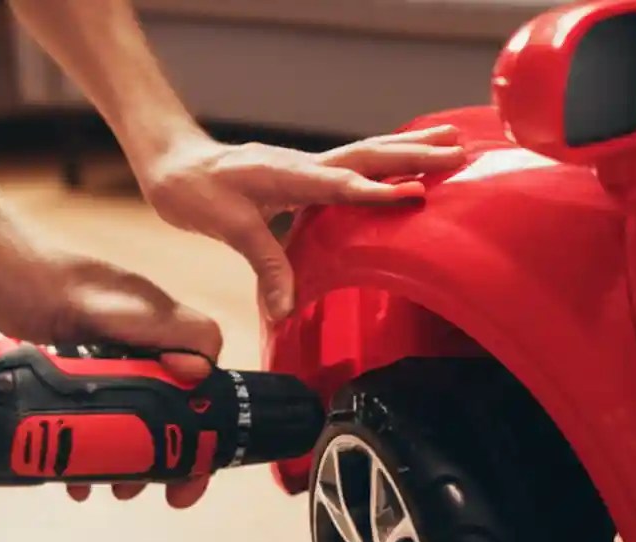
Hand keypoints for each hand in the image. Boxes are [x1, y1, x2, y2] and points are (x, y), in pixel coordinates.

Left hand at [0, 247, 218, 507]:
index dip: (205, 434)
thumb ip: (172, 333)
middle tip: (142, 490)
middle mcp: (146, 355)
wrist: (7, 277)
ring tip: (106, 487)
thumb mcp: (128, 310)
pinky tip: (71, 477)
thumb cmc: (70, 285)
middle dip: (161, 460)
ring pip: (128, 427)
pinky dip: (85, 452)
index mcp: (169, 338)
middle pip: (168, 418)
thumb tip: (199, 372)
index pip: (205, 389)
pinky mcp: (77, 380)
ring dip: (123, 463)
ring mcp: (110, 369)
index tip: (192, 471)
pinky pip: (91, 424)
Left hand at [138, 125, 467, 319]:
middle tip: (460, 151)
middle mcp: (305, 164)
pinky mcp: (307, 171)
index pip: (342, 185)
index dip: (379, 193)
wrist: (175, 164)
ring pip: (369, 152)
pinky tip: (408, 160)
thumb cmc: (196, 190)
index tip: (418, 194)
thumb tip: (286, 309)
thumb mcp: (229, 228)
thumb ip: (265, 264)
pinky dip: (388, 159)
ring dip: (411, 147)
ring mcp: (308, 165)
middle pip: (369, 156)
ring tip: (453, 139)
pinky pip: (356, 163)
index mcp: (288, 175)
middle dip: (416, 155)